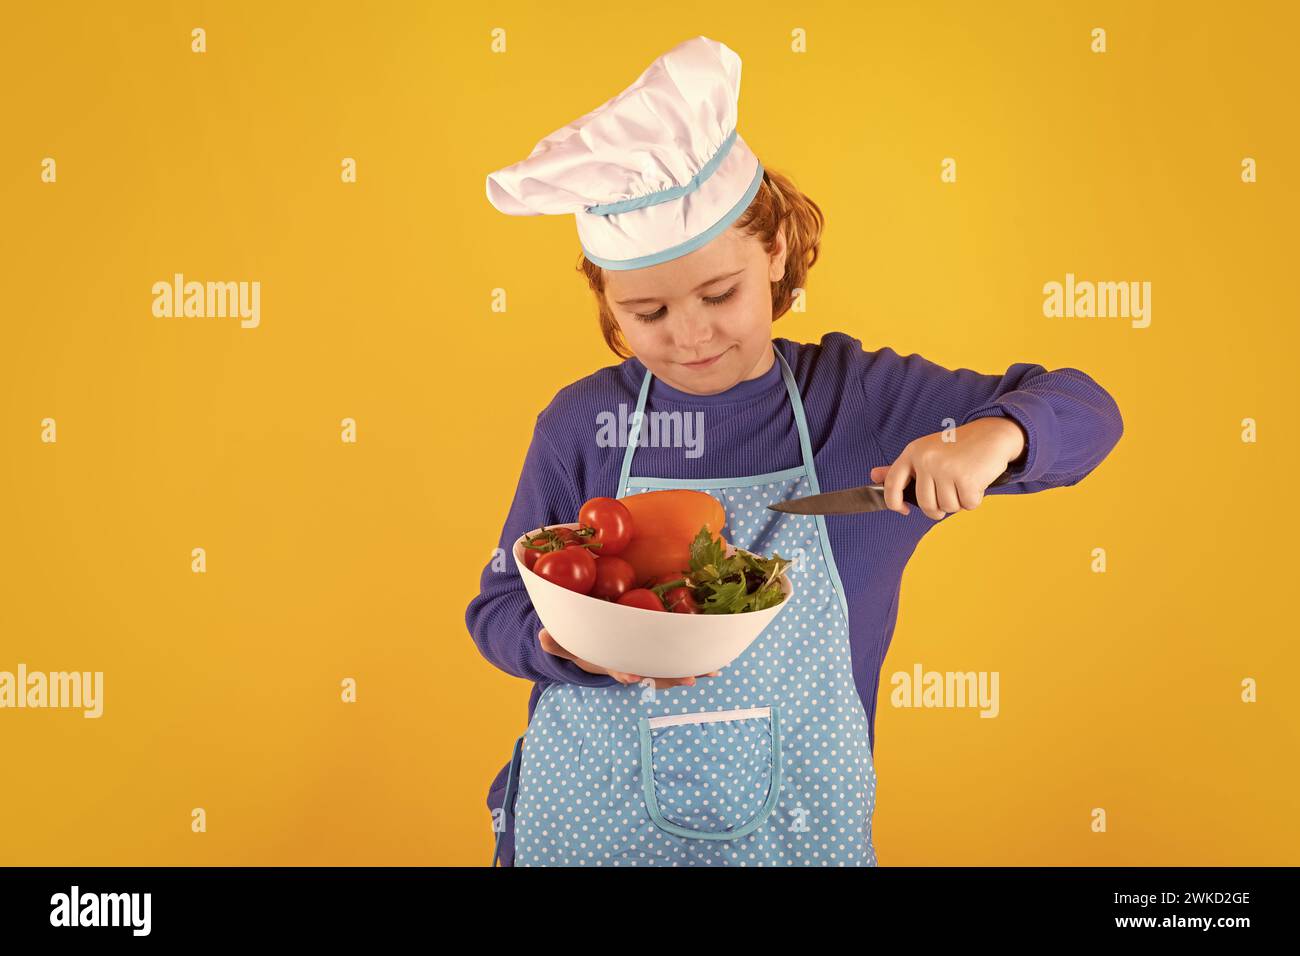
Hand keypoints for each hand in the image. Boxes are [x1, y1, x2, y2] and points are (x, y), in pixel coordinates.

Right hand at [538, 628, 720, 688]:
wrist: (602, 650)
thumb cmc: (586, 645)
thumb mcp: (570, 644)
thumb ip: (557, 642)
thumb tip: (541, 636)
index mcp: (615, 663)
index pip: (620, 670)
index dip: (626, 674)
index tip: (632, 677)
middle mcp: (636, 666)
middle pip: (654, 674)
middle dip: (671, 677)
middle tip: (689, 679)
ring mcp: (650, 662)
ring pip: (672, 668)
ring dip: (692, 670)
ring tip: (714, 670)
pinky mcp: (662, 652)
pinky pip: (680, 655)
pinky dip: (696, 656)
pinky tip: (717, 656)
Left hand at [870, 417, 1025, 519]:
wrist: (993, 434)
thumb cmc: (959, 446)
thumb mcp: (926, 452)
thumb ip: (902, 468)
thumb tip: (874, 476)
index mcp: (913, 452)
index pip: (893, 483)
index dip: (893, 502)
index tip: (902, 510)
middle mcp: (926, 459)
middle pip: (925, 504)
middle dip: (938, 508)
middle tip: (950, 495)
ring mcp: (945, 469)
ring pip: (947, 507)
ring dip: (959, 502)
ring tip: (964, 483)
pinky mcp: (966, 478)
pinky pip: (967, 505)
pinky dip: (974, 500)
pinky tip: (977, 482)